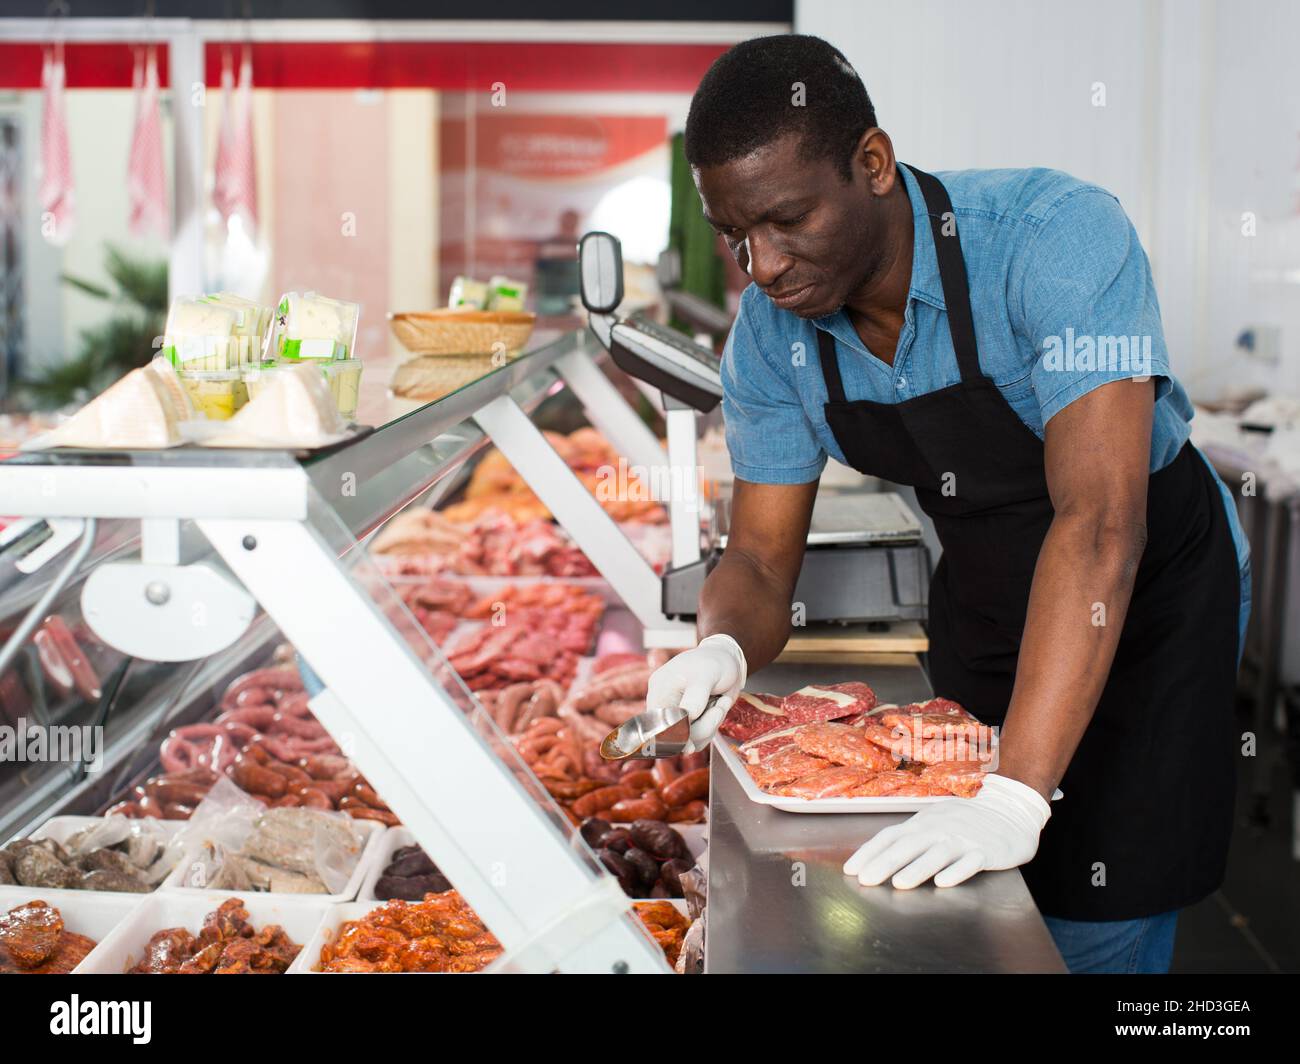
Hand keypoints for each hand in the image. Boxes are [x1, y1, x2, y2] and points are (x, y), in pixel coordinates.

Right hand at [645, 635, 746, 752]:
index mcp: (660, 691)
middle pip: (675, 737)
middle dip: (702, 728)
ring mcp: (675, 715)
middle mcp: (663, 705)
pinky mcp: (688, 723)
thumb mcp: (706, 675)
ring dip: (710, 727)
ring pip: (688, 741)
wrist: (727, 663)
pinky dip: (711, 728)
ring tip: (720, 705)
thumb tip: (687, 717)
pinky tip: (718, 709)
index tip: (697, 735)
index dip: (679, 734)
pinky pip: (696, 739)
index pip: (661, 725)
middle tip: (719, 708)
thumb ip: (695, 697)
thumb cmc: (714, 663)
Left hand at [842, 774, 1050, 888]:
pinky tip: (944, 882)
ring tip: (900, 884)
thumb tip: (876, 855)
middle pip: (908, 845)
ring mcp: (963, 838)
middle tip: (867, 880)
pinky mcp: (986, 850)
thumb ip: (910, 838)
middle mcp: (939, 828)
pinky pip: (970, 861)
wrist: (1009, 811)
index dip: (869, 852)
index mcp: (922, 822)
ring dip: (918, 868)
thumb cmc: (964, 821)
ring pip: (937, 853)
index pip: (890, 835)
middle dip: (885, 863)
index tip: (851, 870)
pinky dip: (957, 871)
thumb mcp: (933, 822)